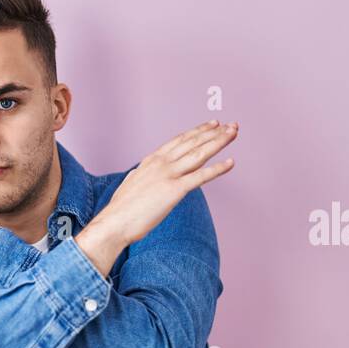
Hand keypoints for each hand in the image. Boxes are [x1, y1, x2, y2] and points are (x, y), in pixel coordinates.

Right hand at [77, 120, 236, 274]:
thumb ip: (141, 176)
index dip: (197, 131)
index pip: (179, 141)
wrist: (114, 222)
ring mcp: (168, 175)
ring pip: (199, 154)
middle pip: (193, 142)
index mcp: (151, 161)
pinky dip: (218, 168)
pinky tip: (230, 162)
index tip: (211, 124)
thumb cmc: (120, 210)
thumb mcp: (131, 184)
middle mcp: (161, 163)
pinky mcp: (174, 191)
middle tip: (231, 124)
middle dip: (214, 132)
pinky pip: (201, 176)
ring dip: (219, 141)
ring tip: (234, 133)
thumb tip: (141, 173)